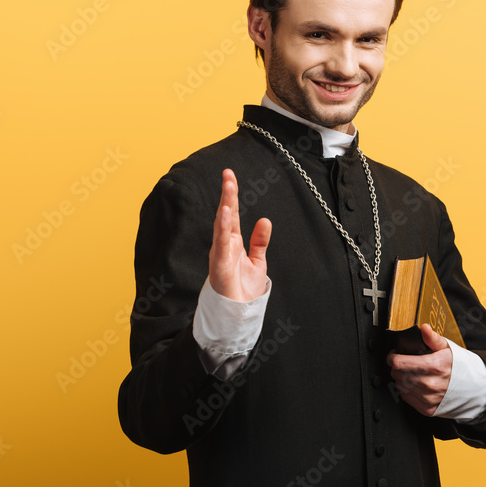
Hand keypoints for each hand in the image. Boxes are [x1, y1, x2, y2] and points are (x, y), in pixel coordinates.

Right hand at [208, 169, 271, 301]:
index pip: (232, 213)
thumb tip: (265, 220)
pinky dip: (222, 228)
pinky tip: (225, 213)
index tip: (230, 176)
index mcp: (232, 241)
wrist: (238, 313)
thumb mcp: (257, 261)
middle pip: (226, 214)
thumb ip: (260, 241)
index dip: (231, 195)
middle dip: (227, 194)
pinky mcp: (221, 264)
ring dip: (225, 205)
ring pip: (222, 225)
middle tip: (228, 173)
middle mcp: (224, 244)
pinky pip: (221, 243)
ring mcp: (221, 253)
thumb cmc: (243, 289)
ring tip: (228, 187)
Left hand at [386, 325, 451, 415]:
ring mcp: (429, 398)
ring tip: (412, 374)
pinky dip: (408, 391)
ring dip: (402, 379)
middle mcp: (431, 384)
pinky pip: (407, 397)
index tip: (395, 354)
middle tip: (405, 364)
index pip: (399, 363)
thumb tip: (424, 328)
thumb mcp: (448, 348)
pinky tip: (417, 385)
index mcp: (435, 366)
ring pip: (400, 386)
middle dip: (397, 367)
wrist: (474, 388)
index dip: (393, 357)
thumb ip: (432, 338)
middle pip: (397, 374)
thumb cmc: (460, 367)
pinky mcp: (428, 409)